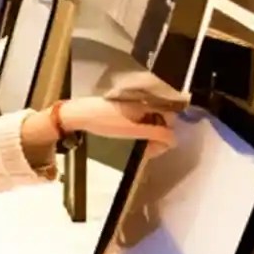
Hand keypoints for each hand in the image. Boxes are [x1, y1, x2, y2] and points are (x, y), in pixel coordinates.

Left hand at [60, 96, 178, 157]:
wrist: (79, 114)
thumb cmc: (104, 121)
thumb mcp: (133, 130)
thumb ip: (156, 134)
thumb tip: (174, 139)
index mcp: (147, 103)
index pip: (170, 117)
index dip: (168, 134)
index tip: (160, 147)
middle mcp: (143, 101)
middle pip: (161, 120)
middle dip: (159, 137)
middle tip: (150, 151)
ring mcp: (133, 105)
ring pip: (151, 122)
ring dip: (150, 136)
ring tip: (143, 149)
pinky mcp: (125, 109)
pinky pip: (141, 121)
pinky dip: (141, 132)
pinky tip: (134, 140)